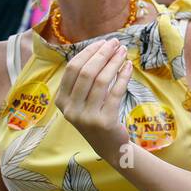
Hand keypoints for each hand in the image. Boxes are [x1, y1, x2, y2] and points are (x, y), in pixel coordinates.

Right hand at [53, 39, 131, 156]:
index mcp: (61, 101)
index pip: (72, 69)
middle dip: (102, 54)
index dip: (87, 53)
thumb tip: (100, 49)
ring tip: (123, 51)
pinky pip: (115, 92)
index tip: (102, 42)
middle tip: (115, 43)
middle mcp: (70, 109)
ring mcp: (86, 116)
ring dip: (114, 62)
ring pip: (101, 81)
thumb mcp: (84, 101)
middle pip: (86, 72)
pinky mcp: (104, 121)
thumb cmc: (97, 117)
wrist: (110, 147)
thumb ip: (85, 81)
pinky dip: (123, 77)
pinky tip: (128, 67)